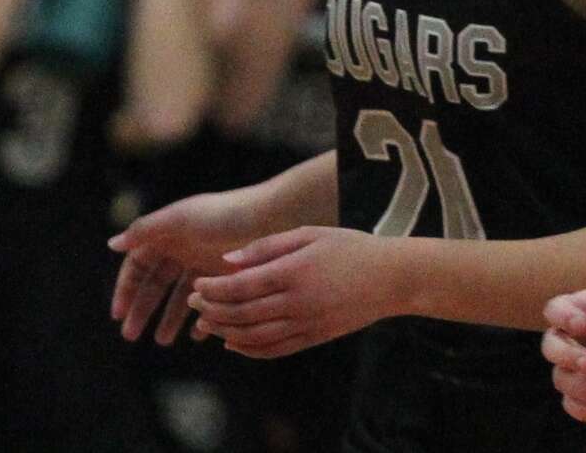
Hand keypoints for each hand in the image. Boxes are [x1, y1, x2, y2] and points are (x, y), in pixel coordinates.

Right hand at [109, 190, 253, 344]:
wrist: (270, 217)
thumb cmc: (222, 215)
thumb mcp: (180, 219)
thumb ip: (145, 231)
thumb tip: (111, 245)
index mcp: (170, 234)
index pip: (138, 264)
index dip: (126, 288)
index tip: (118, 315)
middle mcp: (186, 249)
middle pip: (156, 285)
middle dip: (143, 310)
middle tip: (132, 337)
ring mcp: (206, 264)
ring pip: (181, 297)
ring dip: (170, 318)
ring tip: (164, 341)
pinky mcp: (228, 276)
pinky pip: (209, 302)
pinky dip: (202, 318)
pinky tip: (198, 334)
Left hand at [186, 226, 396, 358]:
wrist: (392, 277)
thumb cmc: (350, 247)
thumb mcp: (310, 234)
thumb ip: (267, 246)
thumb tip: (227, 261)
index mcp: (295, 271)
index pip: (241, 286)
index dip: (213, 288)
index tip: (197, 284)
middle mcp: (298, 302)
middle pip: (242, 314)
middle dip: (212, 309)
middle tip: (193, 302)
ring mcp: (306, 324)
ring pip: (253, 336)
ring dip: (224, 331)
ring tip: (206, 322)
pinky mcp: (314, 338)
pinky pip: (273, 351)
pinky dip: (248, 350)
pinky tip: (232, 343)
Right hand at [541, 282, 585, 424]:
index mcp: (579, 308)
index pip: (555, 310)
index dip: (562, 318)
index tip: (583, 325)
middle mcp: (573, 337)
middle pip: (551, 347)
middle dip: (568, 357)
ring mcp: (579, 365)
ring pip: (562, 379)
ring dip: (582, 388)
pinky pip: (574, 404)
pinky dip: (584, 411)